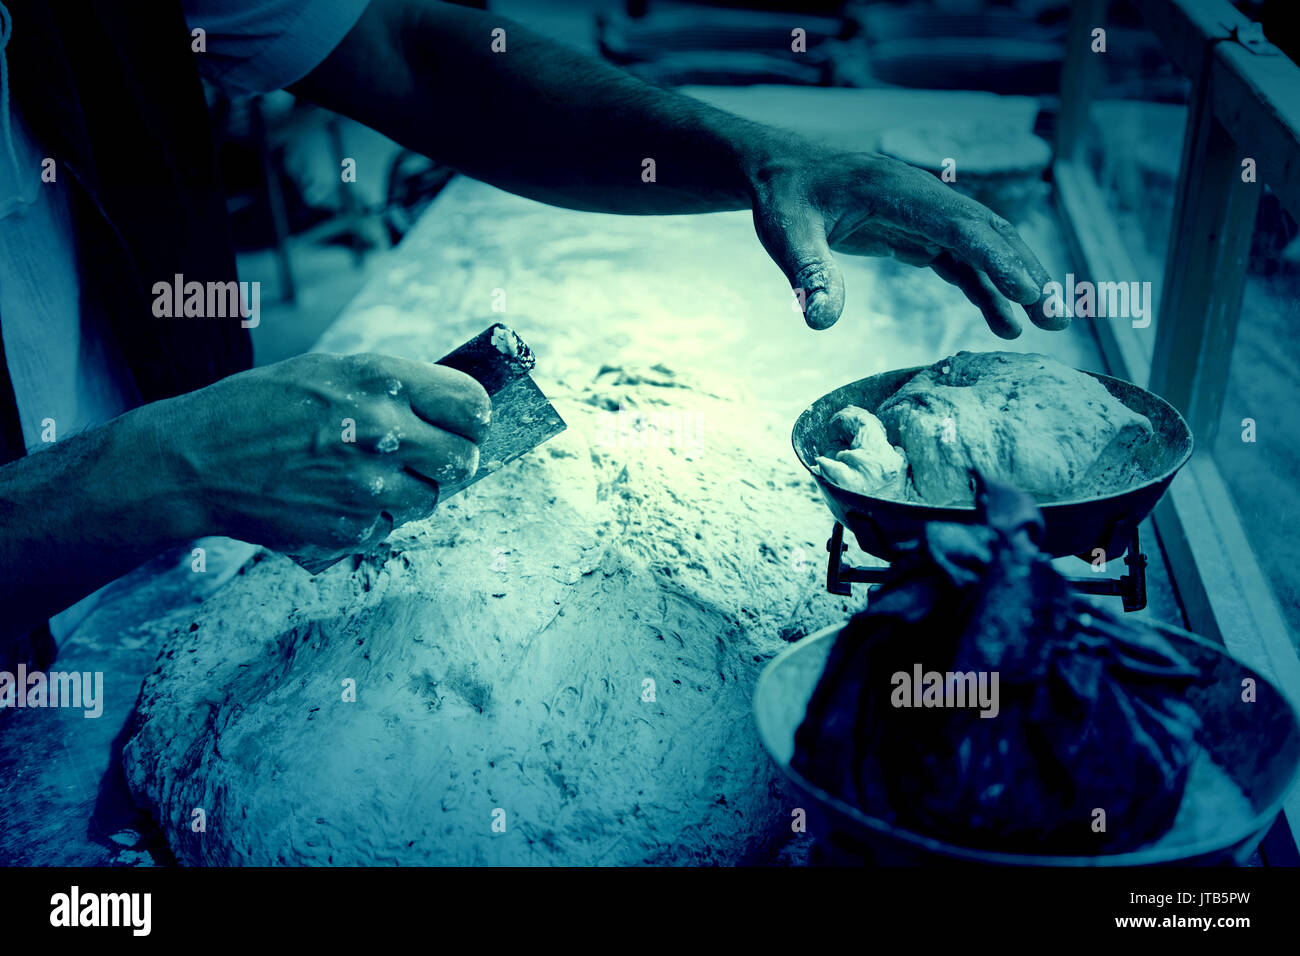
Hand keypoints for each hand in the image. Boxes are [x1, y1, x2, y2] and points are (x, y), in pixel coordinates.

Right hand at [159, 352, 490, 560]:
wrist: (196, 461)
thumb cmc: (261, 409)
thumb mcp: (331, 372)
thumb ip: (396, 388)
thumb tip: (454, 411)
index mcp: (381, 381)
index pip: (472, 406)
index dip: (473, 418)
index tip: (465, 424)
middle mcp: (382, 432)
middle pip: (464, 461)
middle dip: (450, 459)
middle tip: (425, 455)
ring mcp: (368, 486)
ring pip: (430, 501)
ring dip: (410, 492)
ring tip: (366, 475)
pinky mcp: (351, 529)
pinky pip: (390, 528)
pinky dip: (374, 518)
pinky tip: (337, 497)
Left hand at [747, 149, 1061, 337]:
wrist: (781, 174)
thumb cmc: (782, 199)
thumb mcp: (785, 234)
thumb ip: (808, 273)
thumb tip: (821, 321)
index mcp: (895, 190)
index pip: (958, 226)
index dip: (997, 259)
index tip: (1030, 292)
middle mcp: (922, 197)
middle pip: (988, 234)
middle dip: (1026, 274)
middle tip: (1059, 318)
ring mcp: (925, 214)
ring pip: (983, 248)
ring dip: (1016, 284)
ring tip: (1049, 325)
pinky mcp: (919, 232)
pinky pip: (962, 262)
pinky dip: (986, 289)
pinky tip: (1004, 322)